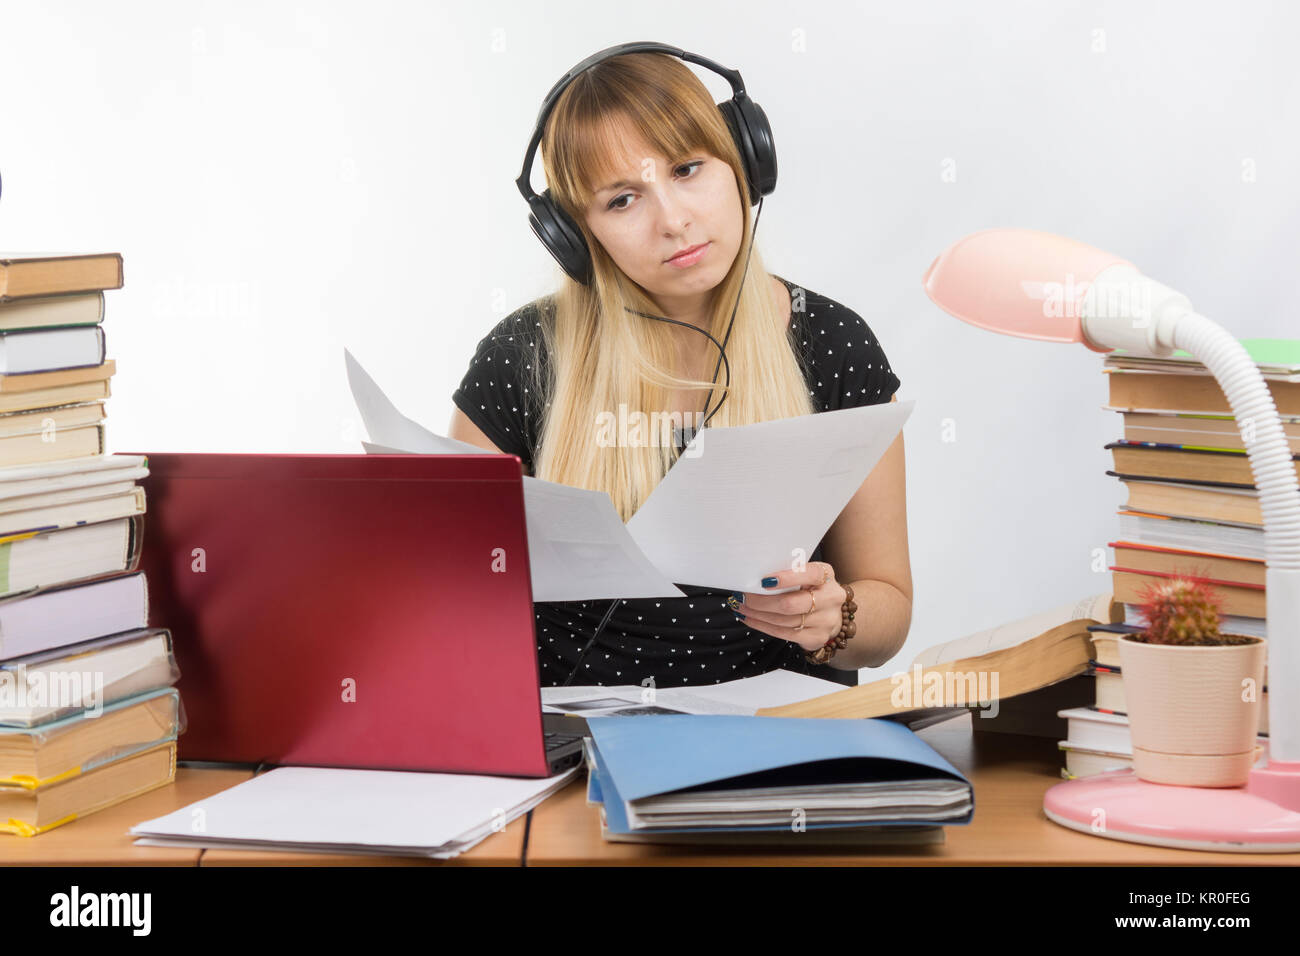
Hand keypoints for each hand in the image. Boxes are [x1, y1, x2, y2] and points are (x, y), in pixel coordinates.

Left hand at [727, 561, 844, 653]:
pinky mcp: (817, 637)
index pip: (810, 574)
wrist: (831, 614)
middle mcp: (831, 598)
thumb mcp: (806, 576)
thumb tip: (754, 575)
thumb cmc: (811, 589)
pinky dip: (763, 626)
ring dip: (758, 614)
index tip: (764, 581)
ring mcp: (826, 620)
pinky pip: (784, 634)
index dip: (787, 578)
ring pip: (784, 620)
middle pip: (791, 603)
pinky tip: (750, 619)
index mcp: (826, 575)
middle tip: (744, 597)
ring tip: (742, 607)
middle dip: (762, 602)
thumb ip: (789, 573)